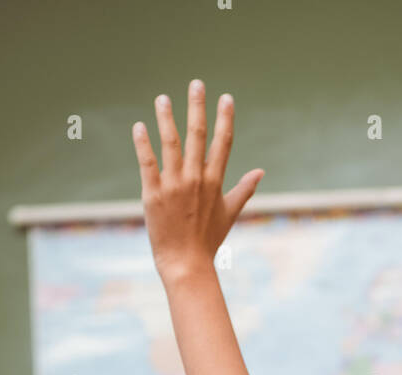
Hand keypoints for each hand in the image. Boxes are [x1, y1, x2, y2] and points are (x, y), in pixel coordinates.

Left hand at [132, 79, 263, 282]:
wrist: (186, 264)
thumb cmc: (208, 240)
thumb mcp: (230, 213)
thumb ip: (244, 189)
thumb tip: (261, 172)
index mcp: (214, 182)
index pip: (222, 143)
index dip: (225, 119)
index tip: (225, 98)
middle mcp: (196, 179)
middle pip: (197, 135)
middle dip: (197, 107)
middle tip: (196, 83)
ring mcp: (174, 185)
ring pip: (170, 143)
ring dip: (166, 118)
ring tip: (162, 98)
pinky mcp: (153, 194)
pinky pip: (148, 162)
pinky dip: (143, 143)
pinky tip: (139, 126)